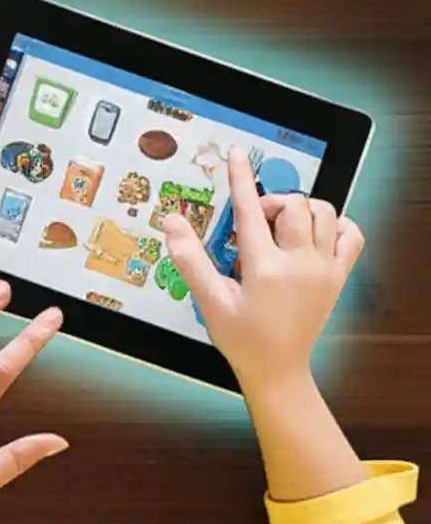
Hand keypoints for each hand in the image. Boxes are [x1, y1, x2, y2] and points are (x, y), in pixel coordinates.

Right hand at [163, 147, 363, 385]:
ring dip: (302, 210)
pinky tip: (313, 234)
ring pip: (325, 213)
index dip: (241, 178)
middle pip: (295, 205)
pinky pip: (350, 235)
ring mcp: (324, 269)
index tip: (237, 155)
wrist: (278, 368)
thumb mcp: (209, 300)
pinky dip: (336, 225)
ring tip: (281, 228)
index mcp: (265, 268)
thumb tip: (173, 222)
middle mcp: (300, 264)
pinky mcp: (338, 277)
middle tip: (256, 220)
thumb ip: (191, 258)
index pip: (251, 211)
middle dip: (273, 202)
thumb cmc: (242, 337)